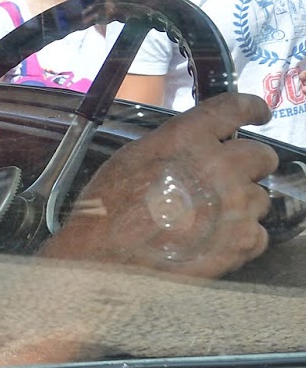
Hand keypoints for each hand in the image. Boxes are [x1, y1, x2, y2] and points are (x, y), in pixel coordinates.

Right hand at [44, 92, 274, 278]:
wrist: (105, 259)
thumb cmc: (107, 209)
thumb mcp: (131, 158)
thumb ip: (173, 145)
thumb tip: (198, 144)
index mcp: (187, 139)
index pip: (235, 107)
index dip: (252, 108)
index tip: (258, 112)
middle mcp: (219, 166)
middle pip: (262, 155)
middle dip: (250, 163)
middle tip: (228, 177)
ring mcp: (236, 205)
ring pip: (260, 197)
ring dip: (241, 204)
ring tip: (207, 218)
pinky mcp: (243, 240)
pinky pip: (257, 232)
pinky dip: (240, 236)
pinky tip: (211, 240)